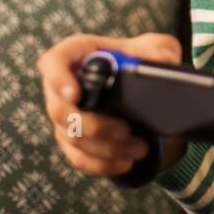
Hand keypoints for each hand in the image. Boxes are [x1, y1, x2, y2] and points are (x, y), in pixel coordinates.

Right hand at [38, 32, 182, 176]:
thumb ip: (159, 51)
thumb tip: (158, 63)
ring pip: (72, 138)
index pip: (54, 61)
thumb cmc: (146, 62)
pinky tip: (126, 162)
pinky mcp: (74, 141)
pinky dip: (102, 164)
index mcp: (80, 55)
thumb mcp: (159, 48)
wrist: (153, 95)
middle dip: (94, 125)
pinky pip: (79, 158)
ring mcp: (67, 116)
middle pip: (60, 110)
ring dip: (106, 148)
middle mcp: (65, 86)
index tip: (74, 94)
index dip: (57, 78)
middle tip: (126, 131)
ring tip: (141, 148)